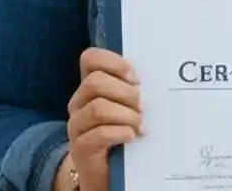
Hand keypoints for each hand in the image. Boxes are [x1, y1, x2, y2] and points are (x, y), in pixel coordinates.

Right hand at [64, 48, 143, 190]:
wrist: (106, 171)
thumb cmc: (121, 133)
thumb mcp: (126, 108)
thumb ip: (133, 91)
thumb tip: (154, 80)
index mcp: (89, 87)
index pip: (90, 59)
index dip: (113, 62)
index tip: (136, 78)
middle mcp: (78, 103)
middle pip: (94, 82)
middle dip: (125, 92)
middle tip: (142, 107)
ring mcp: (76, 126)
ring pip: (98, 108)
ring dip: (126, 115)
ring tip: (140, 125)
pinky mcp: (80, 149)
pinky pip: (99, 134)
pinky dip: (121, 132)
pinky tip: (132, 136)